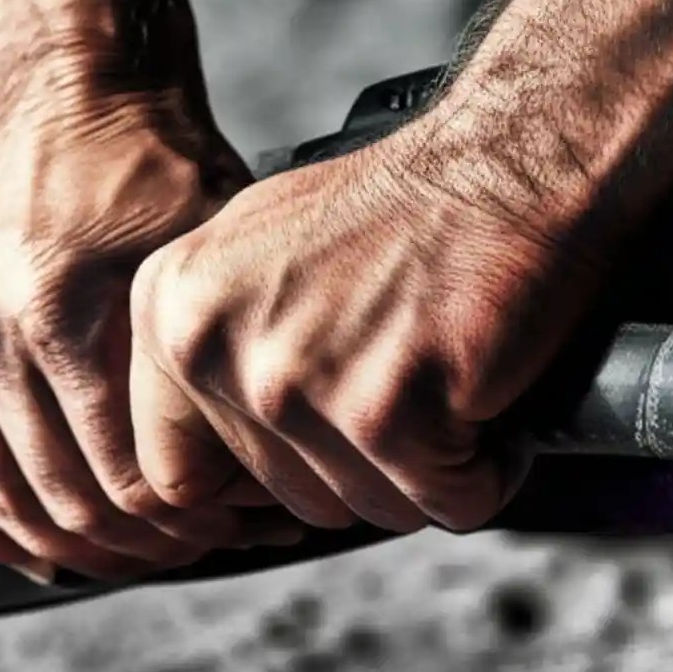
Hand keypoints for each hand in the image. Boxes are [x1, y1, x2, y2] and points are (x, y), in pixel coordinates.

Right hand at [0, 92, 296, 579]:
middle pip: (56, 496)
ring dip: (53, 542)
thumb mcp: (206, 263)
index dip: (176, 524)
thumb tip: (228, 494)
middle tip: (170, 550)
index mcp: (58, 308)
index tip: (211, 531)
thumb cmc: (156, 173)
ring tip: (106, 552)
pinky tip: (11, 544)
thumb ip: (199, 375)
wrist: (73, 99)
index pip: (121, 478)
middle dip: (125, 544)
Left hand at [129, 121, 608, 534]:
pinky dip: (486, 469)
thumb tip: (201, 459)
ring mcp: (289, 380)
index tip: (308, 457)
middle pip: (286, 501)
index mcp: (166, 316)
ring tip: (439, 378)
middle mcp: (208, 349)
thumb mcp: (254, 265)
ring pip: (366, 508)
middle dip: (359, 465)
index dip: (250, 487)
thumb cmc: (396, 214)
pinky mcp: (381, 410)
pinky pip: (445, 503)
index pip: (174, 476)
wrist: (505, 163)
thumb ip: (213, 355)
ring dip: (424, 469)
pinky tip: (483, 392)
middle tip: (400, 384)